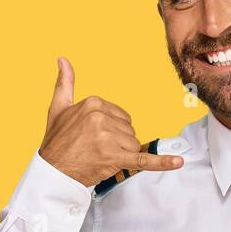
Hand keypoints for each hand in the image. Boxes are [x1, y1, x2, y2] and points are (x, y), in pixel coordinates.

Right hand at [38, 56, 182, 186]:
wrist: (53, 172)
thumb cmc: (56, 141)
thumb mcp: (58, 107)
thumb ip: (65, 82)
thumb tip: (63, 59)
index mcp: (93, 103)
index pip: (121, 116)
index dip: (112, 130)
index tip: (94, 137)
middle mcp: (101, 118)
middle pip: (128, 130)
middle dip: (117, 143)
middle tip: (95, 149)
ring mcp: (109, 139)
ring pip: (133, 145)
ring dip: (121, 155)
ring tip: (100, 157)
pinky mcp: (116, 158)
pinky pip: (143, 160)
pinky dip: (162, 162)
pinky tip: (178, 162)